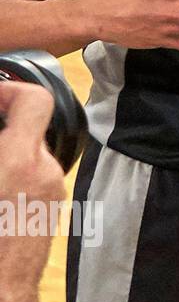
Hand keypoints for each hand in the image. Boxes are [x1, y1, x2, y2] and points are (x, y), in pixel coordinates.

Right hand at [0, 82, 64, 301]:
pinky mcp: (49, 209)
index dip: (9, 91)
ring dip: (4, 152)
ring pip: (28, 154)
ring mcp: (52, 192)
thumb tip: (0, 130)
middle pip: (29, 127)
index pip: (35, 100)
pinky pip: (31, 178)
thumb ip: (1, 148)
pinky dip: (10, 174)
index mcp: (19, 161)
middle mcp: (45, 171)